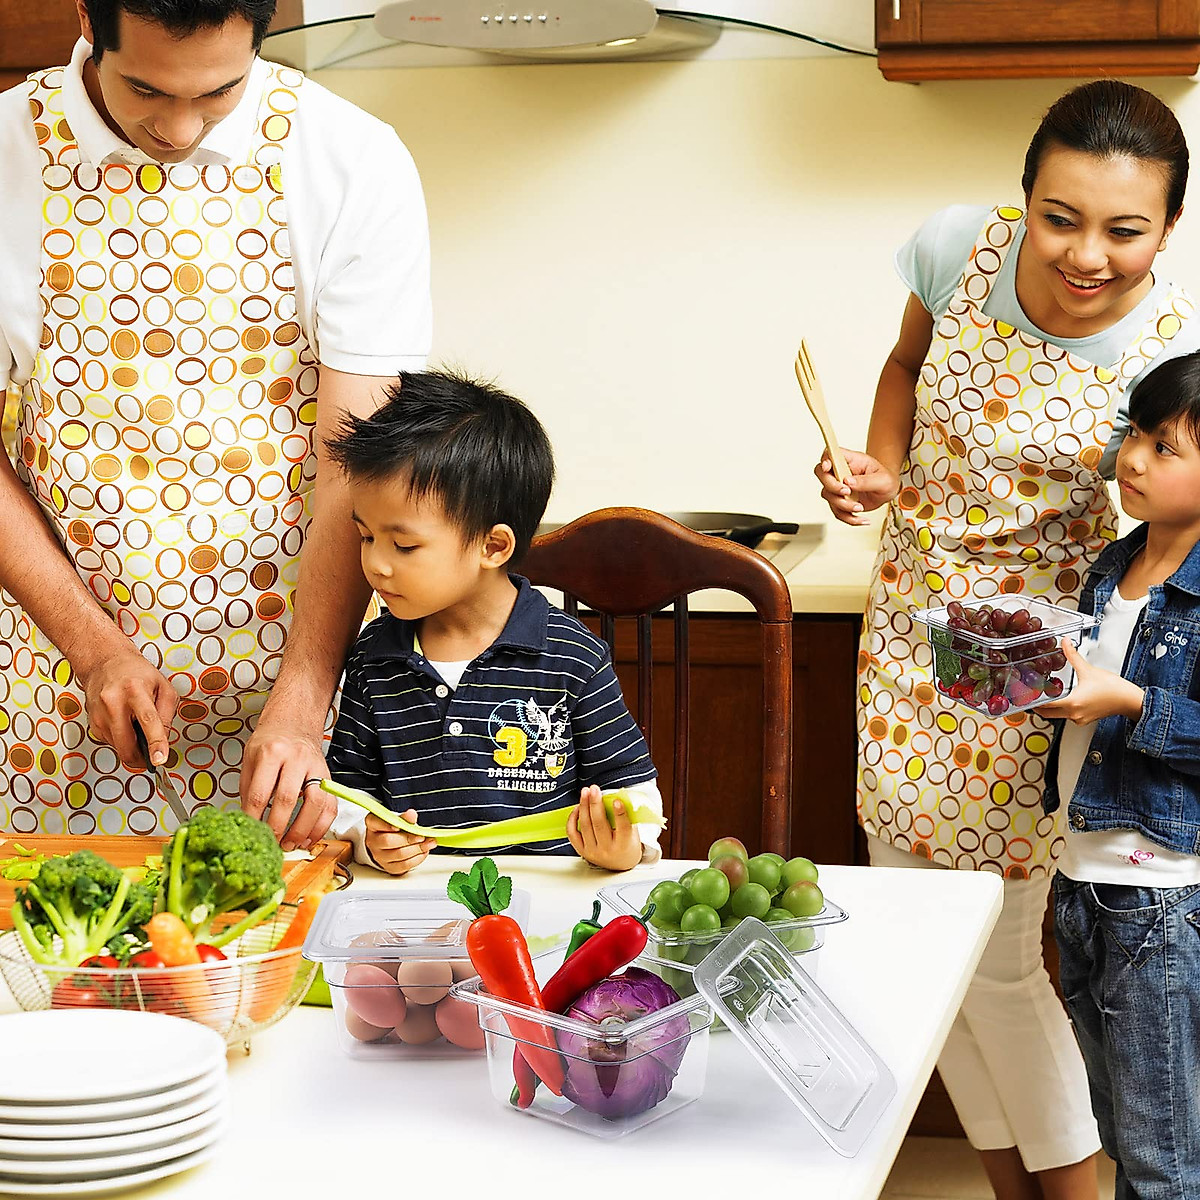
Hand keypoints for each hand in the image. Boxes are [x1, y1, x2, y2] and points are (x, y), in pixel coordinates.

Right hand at [78, 649, 177, 769]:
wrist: (104, 662)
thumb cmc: (136, 673)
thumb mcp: (163, 686)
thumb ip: (167, 714)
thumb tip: (164, 739)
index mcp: (135, 691)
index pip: (147, 721)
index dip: (155, 743)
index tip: (159, 759)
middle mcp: (112, 703)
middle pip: (127, 745)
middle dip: (142, 757)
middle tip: (153, 755)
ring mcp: (99, 715)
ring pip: (119, 748)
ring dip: (132, 746)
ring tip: (137, 725)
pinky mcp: (92, 724)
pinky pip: (111, 742)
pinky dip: (122, 739)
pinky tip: (125, 723)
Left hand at [240, 719, 333, 850]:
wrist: (294, 723)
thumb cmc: (271, 742)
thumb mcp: (250, 758)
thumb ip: (248, 789)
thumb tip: (248, 821)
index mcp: (272, 753)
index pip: (260, 792)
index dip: (254, 818)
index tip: (250, 833)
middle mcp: (296, 758)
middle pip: (288, 799)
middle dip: (278, 828)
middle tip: (270, 844)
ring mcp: (316, 767)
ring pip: (315, 803)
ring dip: (302, 830)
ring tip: (291, 845)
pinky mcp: (328, 776)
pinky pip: (330, 804)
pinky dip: (321, 825)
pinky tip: (309, 837)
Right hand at [363, 811, 435, 874]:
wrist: (389, 843)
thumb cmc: (394, 829)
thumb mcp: (398, 818)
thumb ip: (404, 817)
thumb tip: (411, 815)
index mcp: (373, 824)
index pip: (376, 823)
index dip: (387, 825)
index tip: (399, 826)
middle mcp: (373, 841)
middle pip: (388, 841)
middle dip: (408, 839)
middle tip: (421, 836)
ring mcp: (380, 856)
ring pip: (398, 854)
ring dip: (417, 849)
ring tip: (429, 843)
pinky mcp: (389, 867)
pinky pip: (404, 865)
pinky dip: (417, 858)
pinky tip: (424, 851)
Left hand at [566, 786, 640, 871]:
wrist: (621, 864)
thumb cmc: (628, 844)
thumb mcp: (633, 831)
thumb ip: (627, 815)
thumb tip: (619, 794)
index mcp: (624, 844)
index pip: (623, 828)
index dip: (620, 814)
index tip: (617, 801)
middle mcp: (608, 849)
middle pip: (599, 824)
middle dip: (595, 804)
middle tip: (594, 789)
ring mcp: (593, 851)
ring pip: (585, 826)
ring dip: (584, 806)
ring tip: (585, 792)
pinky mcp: (582, 851)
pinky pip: (572, 833)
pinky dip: (573, 819)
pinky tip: (578, 808)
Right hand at [813, 449, 898, 526]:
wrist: (888, 492)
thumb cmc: (886, 479)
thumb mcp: (883, 479)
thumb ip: (866, 480)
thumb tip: (848, 481)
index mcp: (850, 460)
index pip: (830, 454)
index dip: (825, 460)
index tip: (827, 467)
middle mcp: (841, 472)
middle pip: (823, 475)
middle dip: (832, 486)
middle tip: (847, 492)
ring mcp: (839, 488)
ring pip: (829, 496)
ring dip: (843, 505)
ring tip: (860, 507)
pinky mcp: (841, 501)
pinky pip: (837, 512)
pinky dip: (849, 518)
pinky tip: (861, 519)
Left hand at [1036, 640, 1144, 723]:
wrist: (1129, 700)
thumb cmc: (1114, 688)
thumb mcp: (1089, 669)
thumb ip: (1073, 655)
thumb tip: (1065, 642)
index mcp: (1072, 703)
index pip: (1044, 705)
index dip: (1031, 700)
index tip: (1023, 695)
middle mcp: (1074, 714)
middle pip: (1046, 714)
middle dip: (1036, 706)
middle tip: (1029, 696)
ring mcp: (1079, 719)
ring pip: (1056, 716)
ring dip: (1050, 707)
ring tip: (1044, 695)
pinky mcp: (1084, 719)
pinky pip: (1067, 716)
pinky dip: (1061, 709)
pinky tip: (1062, 699)